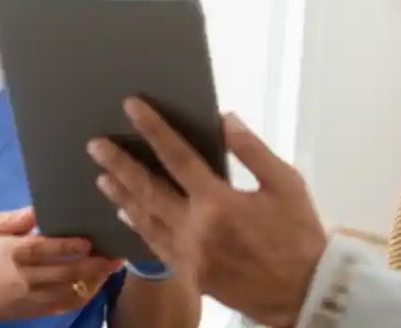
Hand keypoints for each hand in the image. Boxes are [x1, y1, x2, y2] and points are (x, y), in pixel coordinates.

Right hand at [0, 207, 123, 322]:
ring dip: (95, 278)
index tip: (88, 241)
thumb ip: (16, 219)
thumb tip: (38, 207)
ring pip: (70, 291)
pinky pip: (68, 304)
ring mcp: (34, 298)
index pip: (41, 251)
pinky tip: (100, 279)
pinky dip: (87, 293)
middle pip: (62, 273)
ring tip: (114, 264)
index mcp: (12, 254)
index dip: (65, 247)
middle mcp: (25, 278)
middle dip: (91, 264)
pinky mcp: (41, 310)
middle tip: (115, 252)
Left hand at [87, 99, 327, 326]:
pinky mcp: (190, 275)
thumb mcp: (286, 183)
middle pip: (148, 190)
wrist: (305, 293)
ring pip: (145, 221)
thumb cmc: (299, 234)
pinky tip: (127, 214)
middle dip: (119, 164)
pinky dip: (138, 227)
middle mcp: (196, 230)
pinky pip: (155, 246)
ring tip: (101, 176)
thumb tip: (223, 119)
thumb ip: (251, 150)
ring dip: (122, 196)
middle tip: (95, 145)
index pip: (177, 157)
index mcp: (219, 203)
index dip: (153, 129)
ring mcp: (189, 256)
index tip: (132, 107)